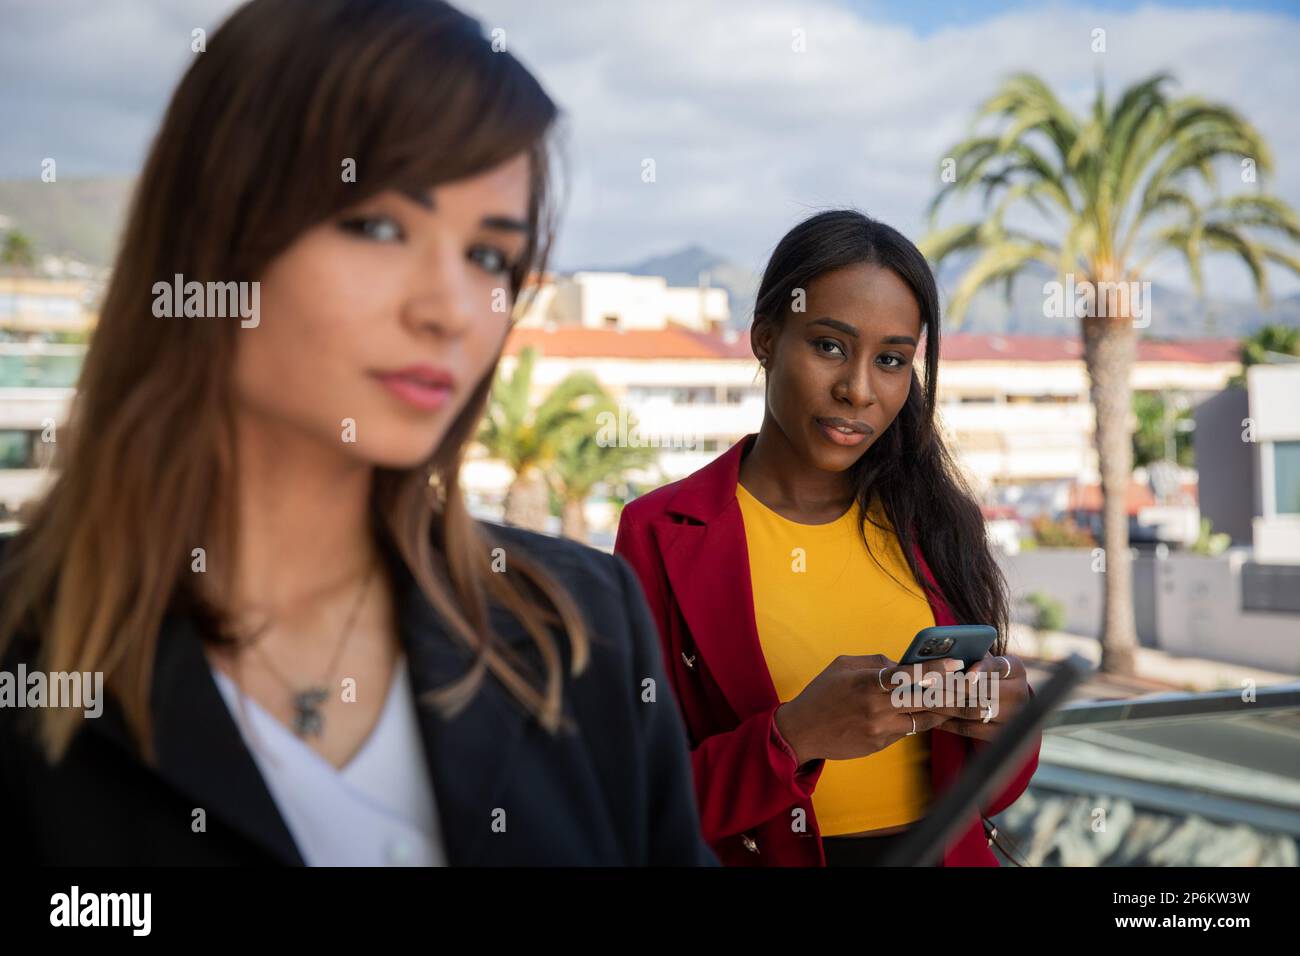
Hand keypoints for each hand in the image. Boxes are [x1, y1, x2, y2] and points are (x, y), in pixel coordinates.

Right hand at [775, 654, 963, 763]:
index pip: (907, 674)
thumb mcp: (843, 665)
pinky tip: (936, 714)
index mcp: (867, 683)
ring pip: (923, 719)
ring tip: (969, 705)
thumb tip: (903, 664)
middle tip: (976, 688)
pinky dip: (922, 721)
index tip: (957, 663)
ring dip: (946, 711)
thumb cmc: (822, 693)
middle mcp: (876, 707)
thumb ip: (875, 662)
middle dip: (953, 693)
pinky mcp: (880, 744)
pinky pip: (908, 730)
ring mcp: (879, 728)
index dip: (935, 668)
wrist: (802, 731)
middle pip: (923, 699)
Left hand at [925, 653, 1028, 741]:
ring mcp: (1011, 716)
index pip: (997, 666)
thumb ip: (971, 655)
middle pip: (982, 691)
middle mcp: (1018, 693)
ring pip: (972, 711)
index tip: (966, 672)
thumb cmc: (988, 674)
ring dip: (944, 705)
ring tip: (923, 699)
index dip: (982, 669)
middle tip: (926, 682)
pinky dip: (948, 723)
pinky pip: (969, 729)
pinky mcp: (999, 734)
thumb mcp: (986, 661)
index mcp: (1016, 669)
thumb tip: (942, 653)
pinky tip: (931, 716)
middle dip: (951, 686)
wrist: (1007, 703)